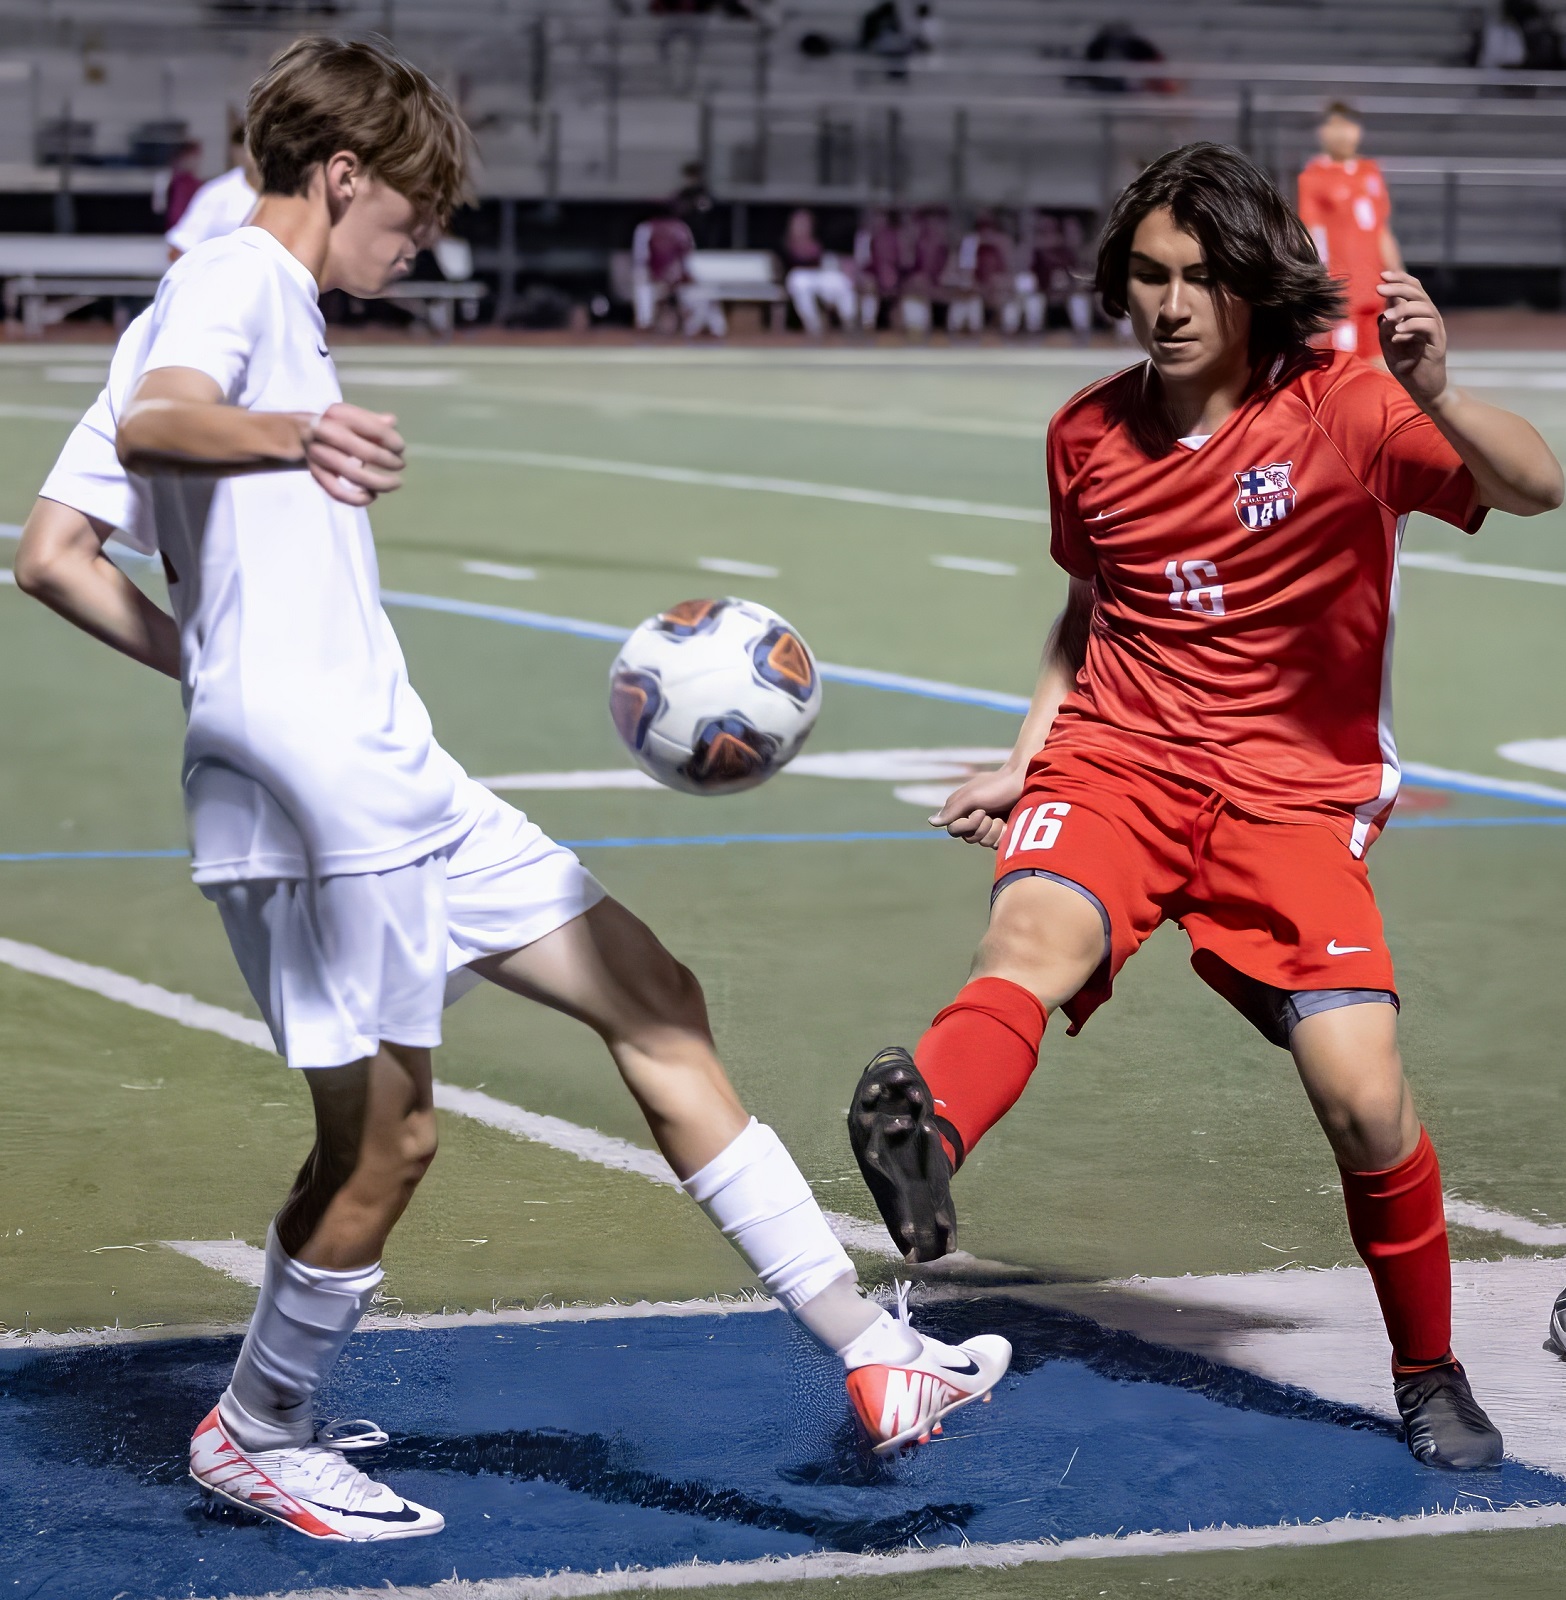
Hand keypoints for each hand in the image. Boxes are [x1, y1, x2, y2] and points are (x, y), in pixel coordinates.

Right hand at [302, 403, 405, 506]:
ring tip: (395, 483)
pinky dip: (356, 498)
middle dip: (387, 461)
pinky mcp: (316, 474)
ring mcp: (318, 454)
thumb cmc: (339, 426)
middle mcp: (324, 432)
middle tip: (400, 465)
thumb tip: (392, 422)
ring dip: (378, 482)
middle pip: (363, 451)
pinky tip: (372, 496)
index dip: (391, 440)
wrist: (304, 434)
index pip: (371, 427)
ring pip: (352, 474)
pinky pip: (337, 492)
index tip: (400, 449)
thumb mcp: (354, 417)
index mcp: (337, 413)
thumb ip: (374, 421)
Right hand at [929, 765, 1026, 848]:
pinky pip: (997, 845)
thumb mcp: (973, 797)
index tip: (980, 811)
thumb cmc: (998, 786)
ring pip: (983, 842)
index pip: (953, 830)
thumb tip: (931, 822)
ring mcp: (987, 826)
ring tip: (1003, 818)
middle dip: (982, 828)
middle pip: (969, 838)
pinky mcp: (1001, 832)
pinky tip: (1010, 824)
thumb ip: (952, 810)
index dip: (966, 825)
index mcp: (961, 809)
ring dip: (995, 831)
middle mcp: (972, 818)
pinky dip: (1004, 835)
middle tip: (991, 813)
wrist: (1026, 782)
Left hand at [1377, 272, 1447, 409]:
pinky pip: (1428, 328)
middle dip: (1398, 288)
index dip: (1400, 279)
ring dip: (1404, 310)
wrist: (1422, 388)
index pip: (1414, 289)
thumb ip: (1387, 326)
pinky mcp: (1437, 345)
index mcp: (1419, 315)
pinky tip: (1396, 335)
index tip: (1382, 276)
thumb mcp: (1390, 342)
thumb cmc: (1407, 365)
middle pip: (1419, 294)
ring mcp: (1435, 331)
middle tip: (1379, 289)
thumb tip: (1383, 311)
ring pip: (1425, 308)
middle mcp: (1430, 318)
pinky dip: (1411, 328)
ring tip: (1387, 319)